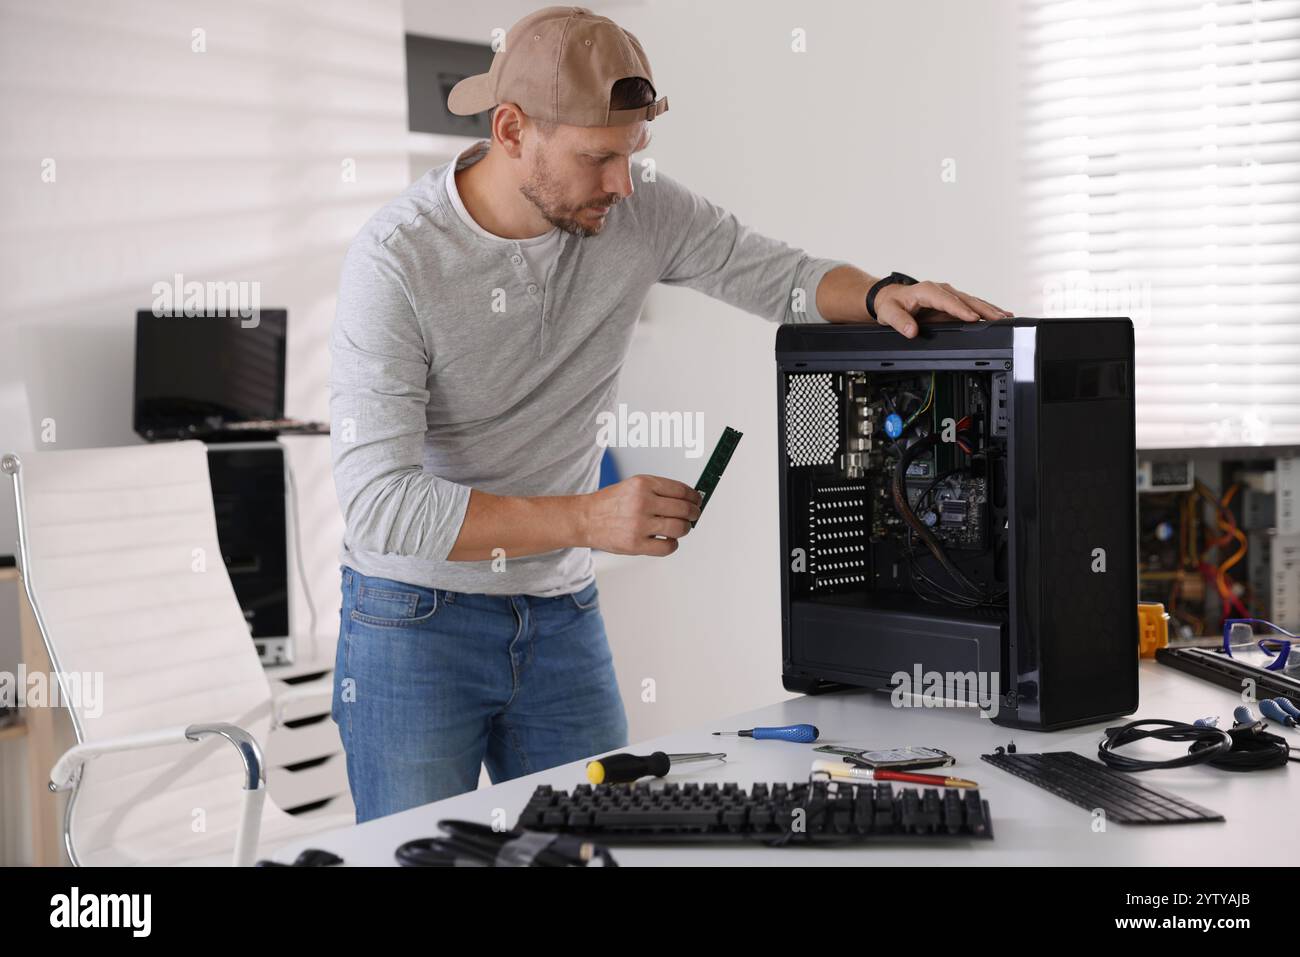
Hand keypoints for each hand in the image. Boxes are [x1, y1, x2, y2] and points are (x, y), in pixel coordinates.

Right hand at [579, 474, 702, 556]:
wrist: (585, 519)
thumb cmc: (610, 503)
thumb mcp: (633, 486)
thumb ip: (659, 490)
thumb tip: (688, 499)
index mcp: (643, 484)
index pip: (681, 490)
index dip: (694, 497)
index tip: (697, 500)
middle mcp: (642, 502)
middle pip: (684, 509)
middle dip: (694, 514)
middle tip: (694, 516)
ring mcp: (639, 524)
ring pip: (679, 528)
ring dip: (685, 529)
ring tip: (681, 528)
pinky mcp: (636, 544)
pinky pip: (668, 547)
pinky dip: (673, 544)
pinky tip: (668, 540)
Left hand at [874, 280, 1012, 338]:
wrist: (889, 298)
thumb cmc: (890, 304)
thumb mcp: (889, 313)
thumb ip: (900, 322)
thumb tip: (911, 331)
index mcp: (927, 290)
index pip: (947, 300)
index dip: (961, 310)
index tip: (973, 318)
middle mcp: (941, 290)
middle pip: (966, 300)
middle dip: (984, 309)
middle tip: (1000, 318)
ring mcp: (949, 295)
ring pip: (972, 301)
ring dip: (989, 309)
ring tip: (1006, 316)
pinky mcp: (952, 302)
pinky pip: (971, 305)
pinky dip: (985, 310)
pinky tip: (999, 314)